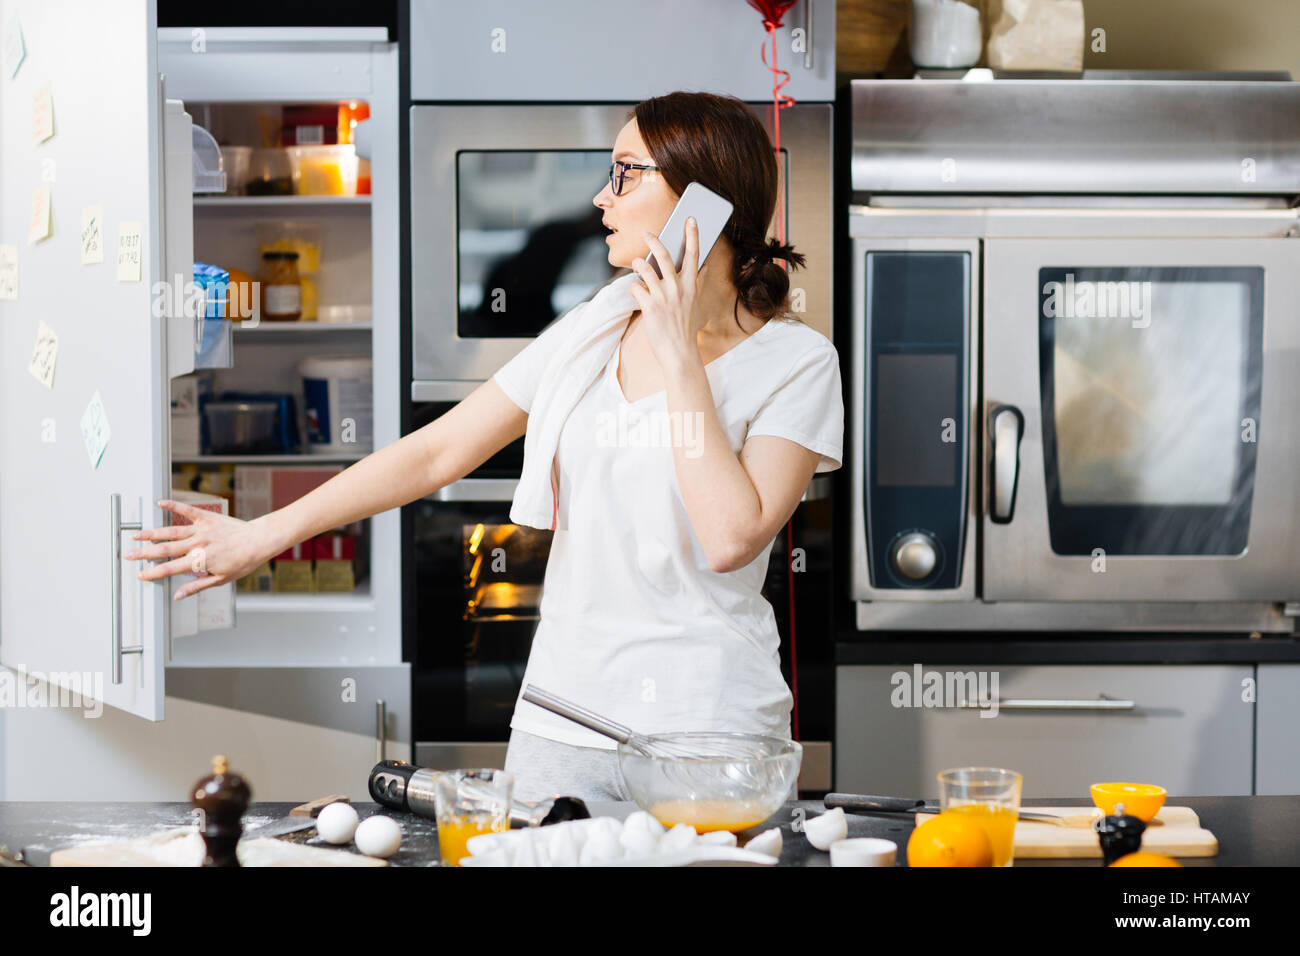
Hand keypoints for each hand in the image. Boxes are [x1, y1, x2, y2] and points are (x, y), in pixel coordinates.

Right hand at [124, 499, 278, 599]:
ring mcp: (202, 529)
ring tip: (135, 535)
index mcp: (200, 561)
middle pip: (165, 549)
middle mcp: (197, 544)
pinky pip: (188, 510)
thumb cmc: (243, 561)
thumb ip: (197, 587)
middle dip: (144, 553)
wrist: (259, 541)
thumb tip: (178, 596)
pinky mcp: (207, 517)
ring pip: (171, 531)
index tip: (140, 575)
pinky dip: (174, 505)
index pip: (170, 568)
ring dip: (151, 533)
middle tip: (128, 555)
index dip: (153, 573)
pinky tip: (160, 503)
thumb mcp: (221, 579)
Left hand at [628, 217, 707, 375]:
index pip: (693, 255)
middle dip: (654, 240)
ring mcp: (663, 297)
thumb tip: (703, 267)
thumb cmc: (686, 331)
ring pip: (644, 268)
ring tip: (636, 263)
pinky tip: (637, 294)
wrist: (680, 354)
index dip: (692, 235)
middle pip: (664, 255)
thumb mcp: (696, 306)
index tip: (690, 220)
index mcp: (691, 287)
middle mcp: (678, 289)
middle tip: (647, 233)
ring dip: (637, 264)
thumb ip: (696, 285)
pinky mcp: (650, 307)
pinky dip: (634, 288)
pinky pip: (636, 288)